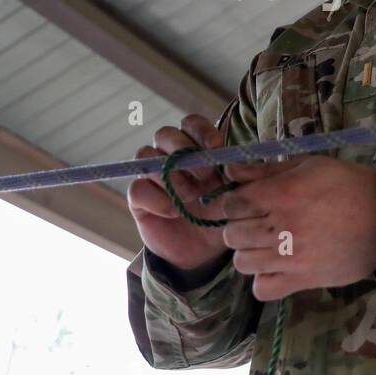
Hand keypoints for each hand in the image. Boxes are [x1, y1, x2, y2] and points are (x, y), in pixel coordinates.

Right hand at [127, 115, 232, 272]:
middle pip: (164, 133)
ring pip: (145, 155)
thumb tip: (237, 159)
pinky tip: (174, 212)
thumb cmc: (220, 215)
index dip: (202, 131)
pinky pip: (138, 187)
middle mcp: (170, 156)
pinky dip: (157, 199)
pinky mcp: (139, 198)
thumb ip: (236, 174)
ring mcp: (151, 176)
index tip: (217, 148)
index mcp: (195, 148)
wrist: (203, 251)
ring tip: (190, 197)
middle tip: (205, 174)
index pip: (191, 123)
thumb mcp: (234, 194)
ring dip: (170, 175)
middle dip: (184, 150)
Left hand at [220, 155, 375, 301]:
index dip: (233, 203)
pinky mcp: (302, 280)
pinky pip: (262, 289)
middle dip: (239, 227)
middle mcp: (280, 227)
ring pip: (242, 263)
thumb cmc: (348, 184)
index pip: (231, 204)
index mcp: (281, 194)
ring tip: (266, 246)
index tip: (245, 203)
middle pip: (232, 234)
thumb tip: (230, 170)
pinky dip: (263, 281)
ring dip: (249, 253)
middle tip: (257, 223)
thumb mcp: (309, 164)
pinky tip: (275, 268)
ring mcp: (290, 257)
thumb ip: (266, 169)